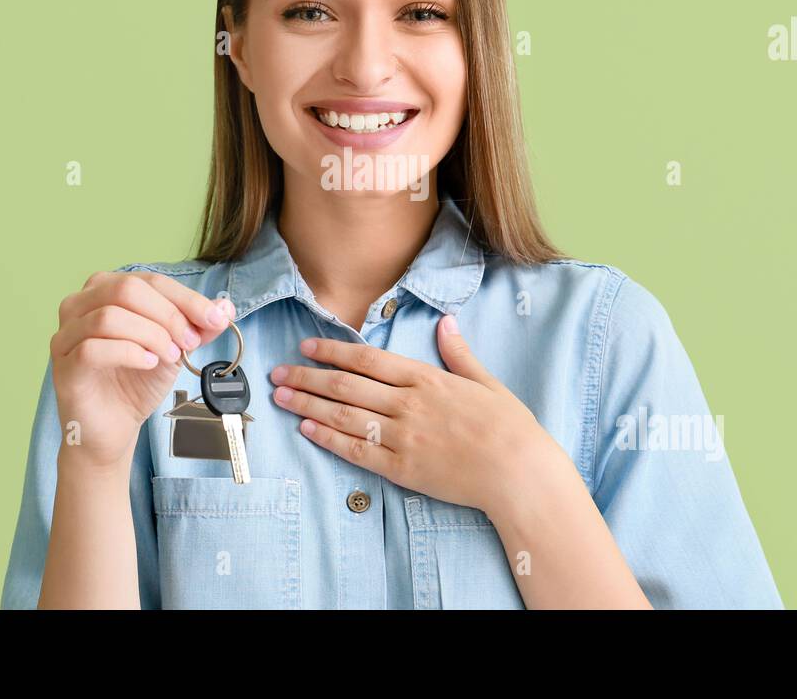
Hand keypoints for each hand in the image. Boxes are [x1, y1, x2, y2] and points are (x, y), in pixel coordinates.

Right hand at [49, 271, 235, 470]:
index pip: (151, 281)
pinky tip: (148, 364)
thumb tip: (225, 307)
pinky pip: (92, 348)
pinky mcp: (63, 364)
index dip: (187, 298)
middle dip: (168, 315)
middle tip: (189, 342)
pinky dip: (129, 353)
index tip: (214, 319)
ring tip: (170, 356)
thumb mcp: (174, 348)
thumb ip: (197, 327)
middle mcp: (80, 305)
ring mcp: (66, 334)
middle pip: (127, 289)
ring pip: (109, 316)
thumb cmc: (137, 381)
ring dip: (150, 335)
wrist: (115, 427)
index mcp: (107, 290)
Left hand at [269, 313, 563, 515]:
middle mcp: (409, 404)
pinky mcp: (402, 469)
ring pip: (344, 416)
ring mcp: (403, 437)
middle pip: (346, 386)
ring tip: (281, 397)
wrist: (519, 473)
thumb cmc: (509, 427)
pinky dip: (328, 439)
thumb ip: (458, 353)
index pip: (368, 360)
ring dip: (308, 405)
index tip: (307, 346)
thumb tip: (445, 322)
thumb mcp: (486, 381)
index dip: (333, 352)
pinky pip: (356, 451)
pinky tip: (306, 430)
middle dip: (307, 378)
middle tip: (278, 373)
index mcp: (427, 379)